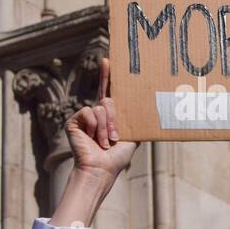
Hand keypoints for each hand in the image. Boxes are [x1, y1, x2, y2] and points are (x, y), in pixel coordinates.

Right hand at [65, 57, 138, 182]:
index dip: (107, 75)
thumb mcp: (134, 136)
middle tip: (116, 137)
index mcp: (109, 115)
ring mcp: (84, 117)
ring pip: (100, 107)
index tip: (107, 59)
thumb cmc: (117, 157)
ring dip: (106, 127)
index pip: (108, 90)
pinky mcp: (74, 121)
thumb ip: (138, 122)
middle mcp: (96, 113)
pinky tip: (93, 138)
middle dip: (115, 118)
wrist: (102, 169)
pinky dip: (95, 126)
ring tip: (105, 142)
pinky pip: (89, 112)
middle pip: (108, 99)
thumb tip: (156, 113)